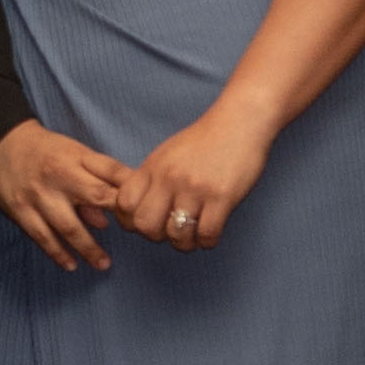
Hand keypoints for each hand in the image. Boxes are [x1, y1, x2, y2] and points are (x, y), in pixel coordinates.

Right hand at [0, 123, 131, 271]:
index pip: (110, 175)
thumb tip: (111, 218)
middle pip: (93, 197)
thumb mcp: (78, 156)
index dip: (128, 195)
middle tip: (134, 236)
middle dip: (116, 219)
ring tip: (104, 264)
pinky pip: (42, 237)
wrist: (6, 146)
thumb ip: (99, 180)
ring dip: (88, 248)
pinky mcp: (20, 212)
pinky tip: (71, 265)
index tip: (143, 212)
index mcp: (76, 160)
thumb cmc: (51, 153)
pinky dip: (58, 253)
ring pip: (68, 226)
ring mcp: (38, 196)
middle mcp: (58, 176)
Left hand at [120, 106, 274, 253]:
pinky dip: (207, 241)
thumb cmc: (204, 141)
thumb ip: (150, 179)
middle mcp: (170, 178)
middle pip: (145, 225)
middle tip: (170, 231)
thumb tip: (133, 209)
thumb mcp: (167, 154)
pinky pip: (207, 234)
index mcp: (153, 167)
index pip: (124, 204)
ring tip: (192, 236)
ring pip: (177, 235)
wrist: (240, 122)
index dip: (130, 221)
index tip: (147, 222)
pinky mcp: (222, 196)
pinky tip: (210, 233)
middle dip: (156, 236)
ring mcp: (196, 188)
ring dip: (185, 243)